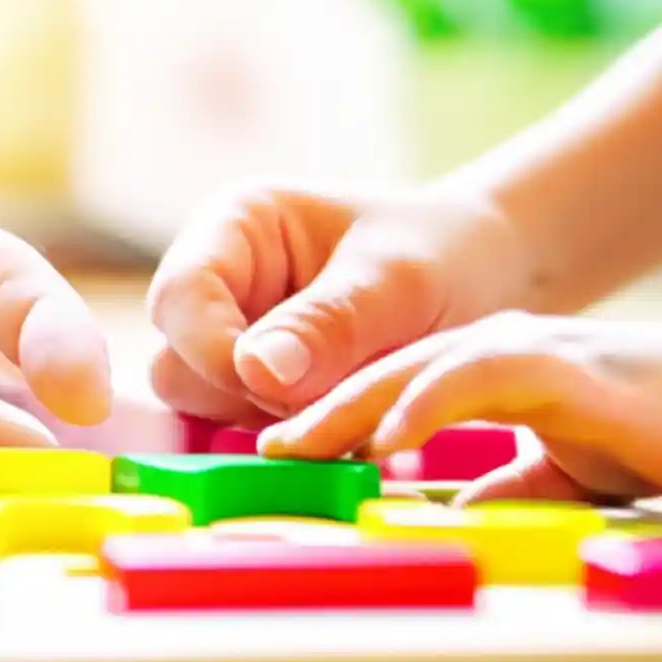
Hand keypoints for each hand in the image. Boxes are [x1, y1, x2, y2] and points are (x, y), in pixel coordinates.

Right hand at [146, 186, 530, 425]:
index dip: (213, 351)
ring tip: (347, 398)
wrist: (485, 282)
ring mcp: (228, 339)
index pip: (181, 296)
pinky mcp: (250, 388)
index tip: (278, 392)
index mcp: (234, 226)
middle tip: (331, 394)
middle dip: (243, 393)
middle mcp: (216, 283)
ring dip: (265, 420)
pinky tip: (340, 418)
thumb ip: (329, 322)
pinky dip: (285, 435)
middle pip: (176, 359)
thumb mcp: (397, 281)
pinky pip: (237, 428)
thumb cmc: (442, 255)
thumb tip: (257, 373)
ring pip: (201, 403)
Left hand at [258, 310, 661, 504]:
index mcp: (481, 372)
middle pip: (381, 376)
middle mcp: (489, 351)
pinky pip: (477, 377)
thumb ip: (503, 483)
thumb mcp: (558, 470)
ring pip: (414, 368)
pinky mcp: (559, 365)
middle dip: (316, 415)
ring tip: (297, 445)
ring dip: (350, 407)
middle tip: (262, 454)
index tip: (283, 464)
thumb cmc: (651, 429)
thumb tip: (447, 514)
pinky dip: (426, 406)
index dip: (332, 425)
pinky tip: (388, 439)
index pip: (389, 396)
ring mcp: (522, 351)